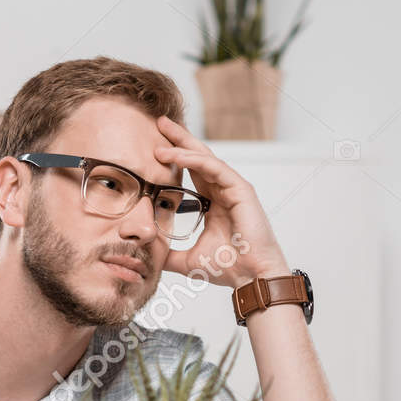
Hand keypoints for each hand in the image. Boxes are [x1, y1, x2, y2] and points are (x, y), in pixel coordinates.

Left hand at [153, 114, 291, 288]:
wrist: (251, 278)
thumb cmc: (229, 268)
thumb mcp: (188, 260)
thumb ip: (170, 254)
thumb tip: (149, 255)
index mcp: (213, 202)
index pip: (191, 172)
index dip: (174, 157)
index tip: (152, 146)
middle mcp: (223, 190)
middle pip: (197, 157)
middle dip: (178, 139)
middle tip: (158, 122)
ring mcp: (233, 188)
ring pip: (204, 158)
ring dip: (182, 146)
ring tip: (160, 138)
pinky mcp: (241, 189)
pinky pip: (214, 168)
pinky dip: (194, 160)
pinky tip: (176, 155)